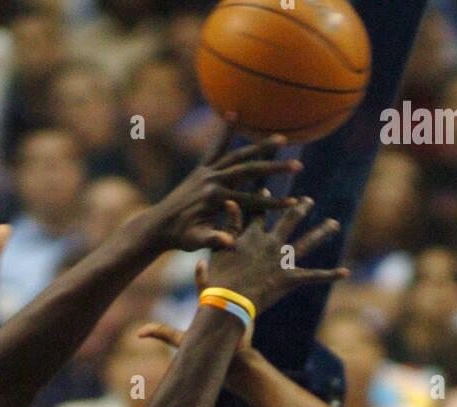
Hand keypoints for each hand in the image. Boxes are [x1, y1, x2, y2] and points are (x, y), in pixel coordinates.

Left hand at [147, 122, 301, 252]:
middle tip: (297, 164)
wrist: (158, 225)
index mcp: (215, 200)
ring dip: (260, 147)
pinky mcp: (201, 168)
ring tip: (282, 138)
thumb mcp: (196, 242)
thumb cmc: (180, 238)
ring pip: (237, 154)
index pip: (250, 201)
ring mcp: (207, 171)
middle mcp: (212, 180)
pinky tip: (234, 113)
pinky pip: (215, 147)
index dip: (273, 203)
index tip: (294, 202)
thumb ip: (212, 240)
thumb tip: (229, 243)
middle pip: (249, 171)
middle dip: (274, 168)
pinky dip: (225, 131)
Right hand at [207, 197, 347, 313]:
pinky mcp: (290, 279)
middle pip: (289, 220)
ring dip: (322, 232)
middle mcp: (271, 243)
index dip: (264, 199)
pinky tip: (346, 272)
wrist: (229, 302)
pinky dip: (330, 275)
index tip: (267, 189)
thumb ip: (228, 226)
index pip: (259, 212)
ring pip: (307, 242)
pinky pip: (314, 276)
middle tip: (308, 201)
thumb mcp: (218, 250)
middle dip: (299, 208)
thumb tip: (229, 202)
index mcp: (252, 235)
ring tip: (334, 224)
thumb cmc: (218, 280)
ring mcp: (282, 261)